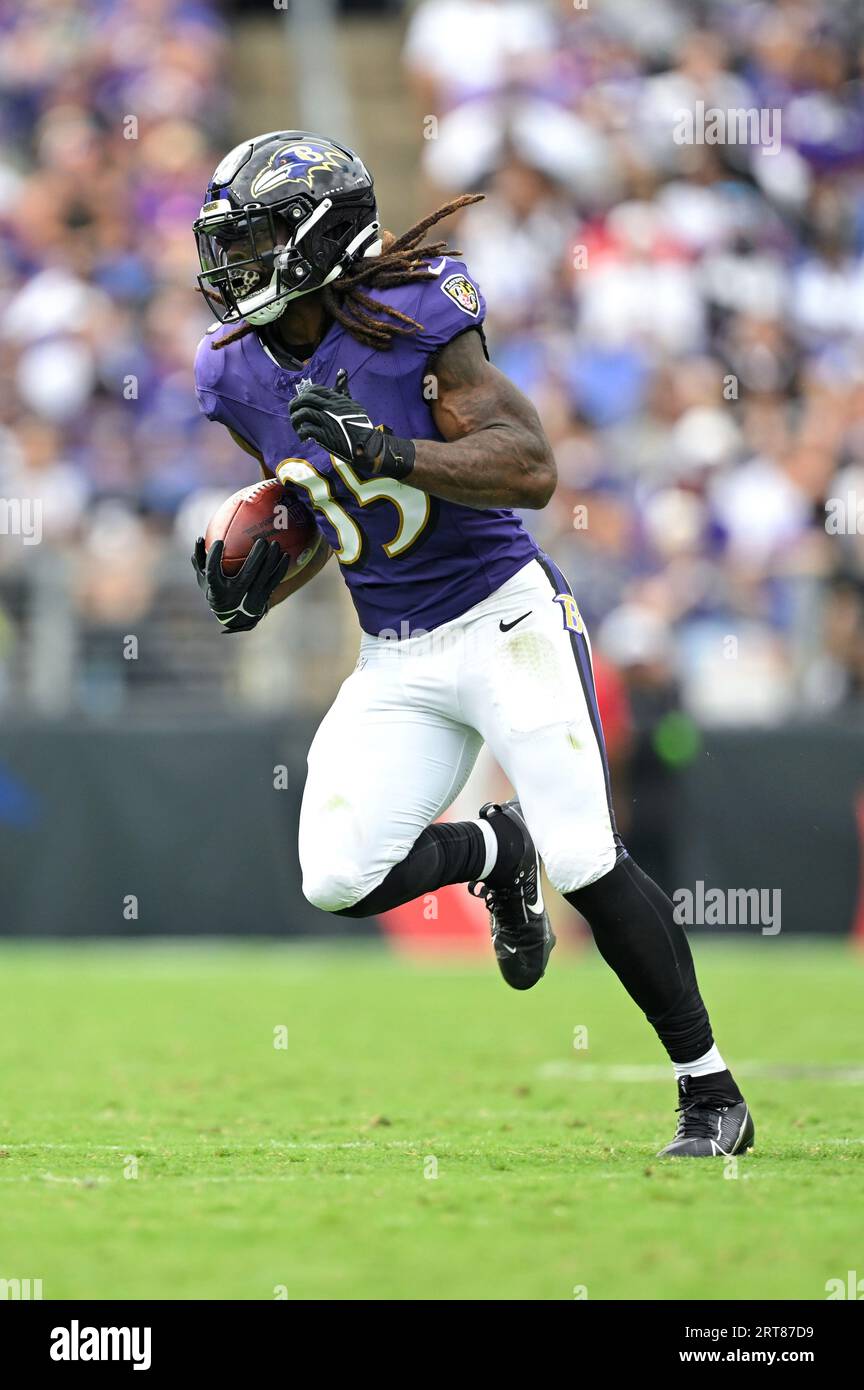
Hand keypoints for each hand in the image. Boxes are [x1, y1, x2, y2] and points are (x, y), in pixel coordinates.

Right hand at [192, 536, 289, 632]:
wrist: (234, 617)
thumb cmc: (217, 591)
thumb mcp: (205, 580)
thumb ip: (200, 561)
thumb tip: (199, 539)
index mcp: (218, 589)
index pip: (213, 572)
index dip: (214, 558)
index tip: (218, 542)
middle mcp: (235, 595)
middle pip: (248, 574)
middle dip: (256, 557)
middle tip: (261, 540)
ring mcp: (251, 598)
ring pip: (264, 577)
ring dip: (271, 560)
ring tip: (276, 544)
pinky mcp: (263, 598)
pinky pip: (274, 581)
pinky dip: (281, 568)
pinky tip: (287, 556)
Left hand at [289, 368, 414, 480]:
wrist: (366, 443)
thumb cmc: (358, 423)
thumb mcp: (352, 403)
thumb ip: (342, 388)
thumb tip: (341, 370)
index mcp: (335, 399)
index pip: (313, 390)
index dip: (303, 394)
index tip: (301, 401)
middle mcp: (330, 408)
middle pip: (304, 400)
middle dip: (294, 405)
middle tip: (293, 412)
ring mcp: (327, 421)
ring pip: (302, 414)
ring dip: (295, 420)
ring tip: (297, 426)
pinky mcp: (325, 435)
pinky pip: (306, 430)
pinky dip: (301, 433)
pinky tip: (303, 437)